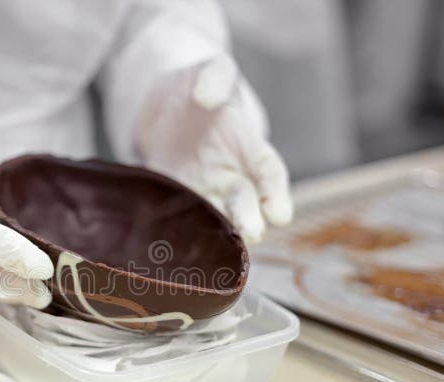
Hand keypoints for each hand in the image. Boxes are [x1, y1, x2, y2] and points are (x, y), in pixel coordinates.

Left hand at [136, 56, 292, 242]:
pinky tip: (172, 240)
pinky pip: (177, 217)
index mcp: (248, 148)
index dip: (276, 194)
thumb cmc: (198, 86)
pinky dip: (178, 229)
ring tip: (217, 247)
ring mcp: (201, 191)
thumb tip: (206, 97)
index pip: (269, 174)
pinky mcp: (171, 198)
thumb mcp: (211, 70)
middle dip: (250, 220)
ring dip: (217, 234)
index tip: (280, 215)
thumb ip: (216, 76)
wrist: (163, 104)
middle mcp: (229, 176)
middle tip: (251, 235)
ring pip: (214, 218)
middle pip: (245, 203)